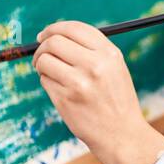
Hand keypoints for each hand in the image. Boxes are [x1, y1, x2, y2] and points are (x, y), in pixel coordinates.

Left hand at [33, 21, 163, 163]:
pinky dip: (47, 82)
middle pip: (54, 41)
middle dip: (42, 47)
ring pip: (45, 60)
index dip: (54, 29)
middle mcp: (95, 65)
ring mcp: (79, 83)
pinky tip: (60, 91)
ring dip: (41, 65)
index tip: (45, 35)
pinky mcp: (66, 100)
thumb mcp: (115, 68)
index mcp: (110, 54)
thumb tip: (55, 35)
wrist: (122, 135)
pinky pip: (45, 81)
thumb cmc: (116, 101)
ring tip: (50, 74)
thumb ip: (92, 50)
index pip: (74, 28)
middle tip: (41, 55)